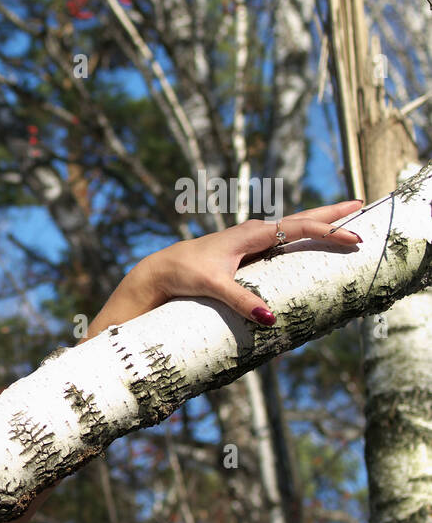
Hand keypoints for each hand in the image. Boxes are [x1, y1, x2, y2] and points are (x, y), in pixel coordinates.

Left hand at [137, 200, 363, 324]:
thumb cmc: (185, 274)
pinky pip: (281, 239)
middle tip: (361, 204)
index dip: (328, 232)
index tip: (354, 238)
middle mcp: (253, 232)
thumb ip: (240, 300)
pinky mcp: (245, 250)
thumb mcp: (212, 286)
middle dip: (331, 214)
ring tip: (344, 216)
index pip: (299, 228)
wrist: (162, 270)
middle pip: (300, 219)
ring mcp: (250, 239)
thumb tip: (270, 318)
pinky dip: (301, 234)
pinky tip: (309, 238)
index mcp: (251, 233)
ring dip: (318, 221)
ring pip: (292, 226)